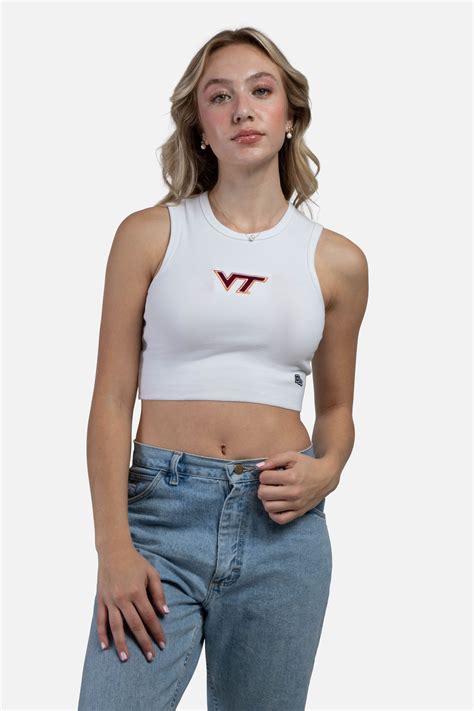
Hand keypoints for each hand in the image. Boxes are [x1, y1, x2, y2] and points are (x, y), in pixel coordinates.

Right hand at [96, 545, 168, 662]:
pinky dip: (102, 634)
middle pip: (135, 625)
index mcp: (137, 592)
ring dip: (121, 644)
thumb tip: (164, 612)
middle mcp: (123, 598)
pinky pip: (100, 620)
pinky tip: (105, 646)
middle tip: (150, 657)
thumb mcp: (152, 573)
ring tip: (126, 658)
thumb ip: (158, 593)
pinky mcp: (100, 600)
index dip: (157, 632)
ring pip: (116, 627)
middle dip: (143, 642)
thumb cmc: (135, 562)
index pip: (149, 617)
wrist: (113, 551)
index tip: (162, 644)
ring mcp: (110, 600)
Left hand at [256, 450, 337, 524]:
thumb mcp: (292, 456)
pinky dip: (273, 514)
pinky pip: (280, 519)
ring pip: (269, 507)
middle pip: (263, 493)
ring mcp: (296, 504)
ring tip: (272, 493)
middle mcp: (294, 492)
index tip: (270, 473)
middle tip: (269, 484)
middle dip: (263, 486)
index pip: (264, 478)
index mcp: (292, 477)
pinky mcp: (299, 512)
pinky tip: (275, 504)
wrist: (326, 476)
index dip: (264, 474)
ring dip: (266, 499)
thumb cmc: (308, 465)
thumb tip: (258, 467)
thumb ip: (274, 460)